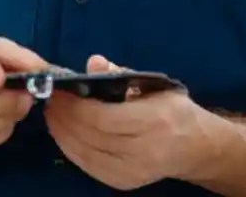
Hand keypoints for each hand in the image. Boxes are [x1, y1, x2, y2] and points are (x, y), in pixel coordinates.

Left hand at [44, 55, 223, 190]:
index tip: (60, 90)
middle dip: (64, 118)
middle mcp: (144, 150)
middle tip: (50, 100)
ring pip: (86, 154)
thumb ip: (122, 73)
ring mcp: (133, 171)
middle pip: (91, 136)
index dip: (76, 106)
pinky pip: (88, 166)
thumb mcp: (153, 85)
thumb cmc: (174, 109)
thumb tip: (94, 62)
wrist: (195, 147)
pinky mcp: (123, 182)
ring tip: (52, 115)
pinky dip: (71, 149)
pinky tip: (63, 134)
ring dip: (62, 134)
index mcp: (154, 120)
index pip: (104, 117)